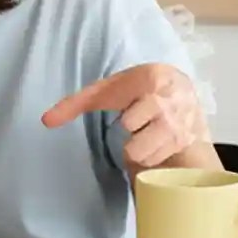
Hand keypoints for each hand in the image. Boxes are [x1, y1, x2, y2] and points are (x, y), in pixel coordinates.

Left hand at [41, 63, 207, 168]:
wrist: (183, 95)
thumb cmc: (136, 91)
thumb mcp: (107, 91)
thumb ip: (74, 104)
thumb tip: (45, 121)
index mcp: (152, 78)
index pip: (127, 120)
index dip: (126, 121)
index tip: (131, 115)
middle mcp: (172, 98)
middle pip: (132, 136)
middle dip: (133, 132)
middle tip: (142, 120)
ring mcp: (184, 121)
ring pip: (143, 153)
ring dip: (142, 146)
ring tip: (149, 129)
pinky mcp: (191, 139)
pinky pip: (156, 160)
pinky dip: (155, 154)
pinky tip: (161, 139)